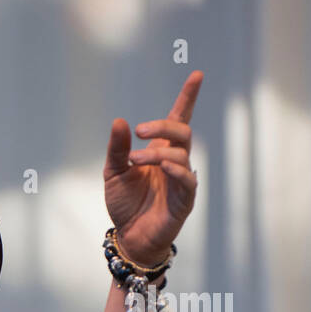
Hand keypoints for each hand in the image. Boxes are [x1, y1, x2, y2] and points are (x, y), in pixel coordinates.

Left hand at [104, 70, 202, 265]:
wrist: (129, 236)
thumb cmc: (125, 204)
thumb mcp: (114, 173)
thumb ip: (117, 149)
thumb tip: (119, 121)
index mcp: (160, 151)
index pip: (178, 119)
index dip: (188, 98)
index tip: (196, 75)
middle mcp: (174, 161)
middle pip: (182, 131)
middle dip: (163, 126)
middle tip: (139, 131)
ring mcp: (182, 179)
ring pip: (181, 153)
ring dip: (157, 153)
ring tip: (134, 160)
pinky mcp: (185, 199)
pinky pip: (187, 179)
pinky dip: (176, 169)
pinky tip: (162, 168)